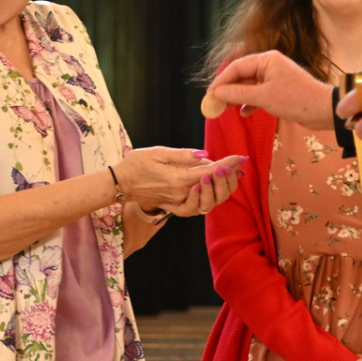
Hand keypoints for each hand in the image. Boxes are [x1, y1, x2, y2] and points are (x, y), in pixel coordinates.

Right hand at [113, 146, 238, 211]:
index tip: (240, 157)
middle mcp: (180, 194)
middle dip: (229, 175)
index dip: (227, 164)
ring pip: (208, 202)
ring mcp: (177, 203)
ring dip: (222, 189)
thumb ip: (183, 155)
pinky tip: (214, 190)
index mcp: (177, 179)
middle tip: (239, 163)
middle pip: (213, 189)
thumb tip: (205, 155)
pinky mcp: (174, 207)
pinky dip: (208, 200)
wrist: (121, 182)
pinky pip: (196, 208)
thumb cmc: (137, 163)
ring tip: (231, 175)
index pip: (209, 172)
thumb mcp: (158, 152)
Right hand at [208, 50, 334, 127]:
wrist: (323, 111)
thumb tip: (217, 92)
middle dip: (228, 89)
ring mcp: (274, 78)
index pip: (237, 67)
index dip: (221, 80)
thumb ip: (239, 94)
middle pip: (241, 75)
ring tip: (226, 109)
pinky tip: (244, 113)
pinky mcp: (278, 90)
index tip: (209, 94)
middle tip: (215, 103)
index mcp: (267, 60)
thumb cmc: (296, 100)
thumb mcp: (264, 97)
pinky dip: (249, 103)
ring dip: (237, 97)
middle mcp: (269, 65)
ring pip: (248, 86)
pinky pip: (257, 94)